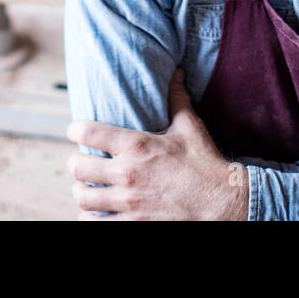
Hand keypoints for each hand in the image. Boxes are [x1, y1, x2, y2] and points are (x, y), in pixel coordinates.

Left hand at [66, 69, 248, 219]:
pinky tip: (97, 213)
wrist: (223, 204)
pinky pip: (96, 224)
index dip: (75, 131)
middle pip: (77, 167)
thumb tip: (177, 72)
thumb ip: (177, 98)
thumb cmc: (206, 165)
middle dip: (77, 164)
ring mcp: (128, 203)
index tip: (77, 133)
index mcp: (136, 146)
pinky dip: (92, 218)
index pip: (86, 132)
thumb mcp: (190, 127)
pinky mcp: (133, 225)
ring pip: (83, 197)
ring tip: (87, 189)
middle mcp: (127, 174)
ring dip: (82, 192)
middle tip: (83, 164)